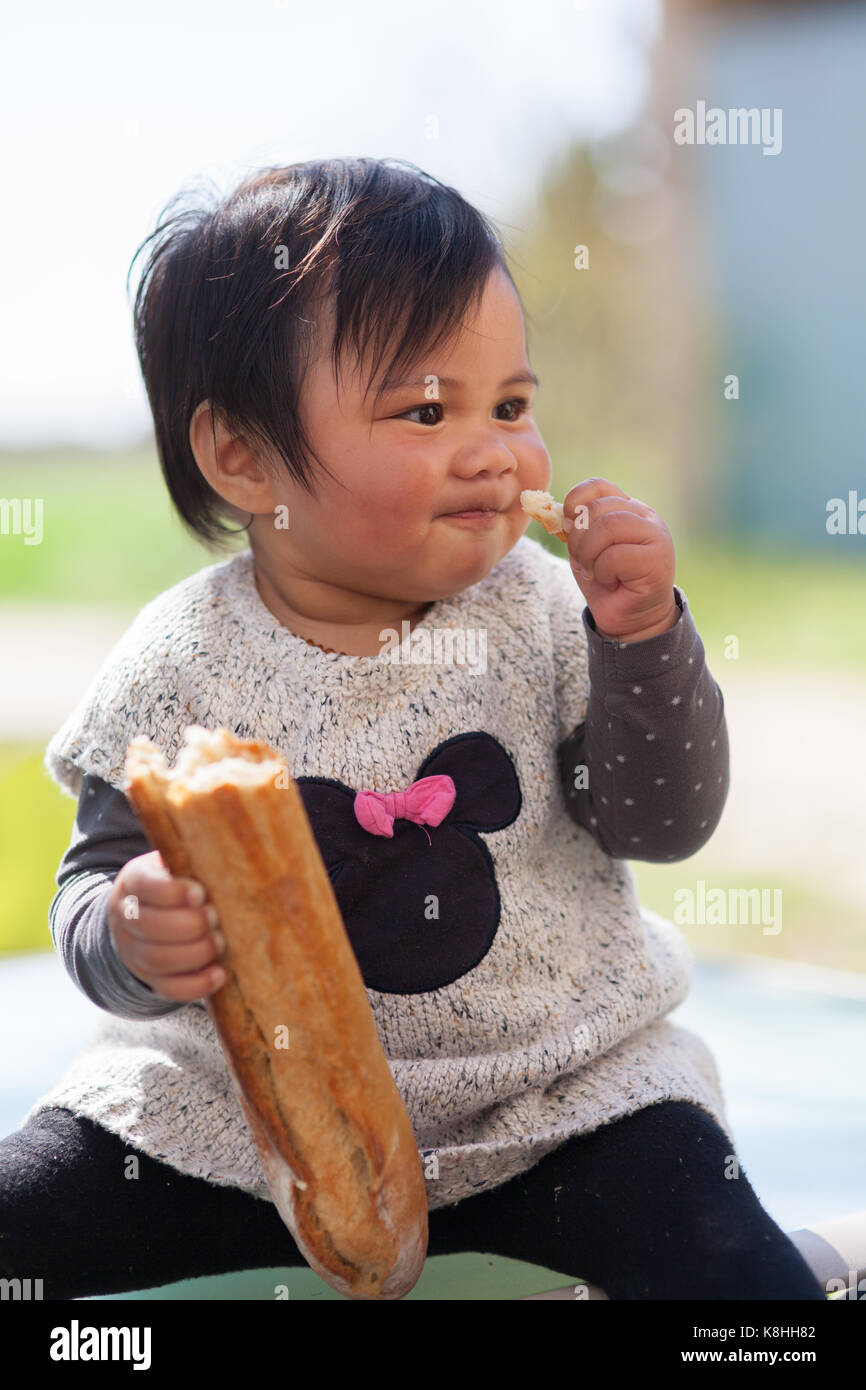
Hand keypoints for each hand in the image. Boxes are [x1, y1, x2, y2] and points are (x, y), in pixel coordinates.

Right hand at [107, 850, 226, 1002]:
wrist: (142, 913)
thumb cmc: (172, 881)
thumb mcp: (171, 862)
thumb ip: (187, 859)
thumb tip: (224, 851)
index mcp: (133, 883)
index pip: (144, 887)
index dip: (173, 893)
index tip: (201, 893)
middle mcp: (126, 918)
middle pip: (150, 927)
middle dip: (190, 925)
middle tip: (215, 918)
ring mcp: (135, 951)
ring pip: (159, 960)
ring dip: (196, 953)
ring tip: (219, 941)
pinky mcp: (151, 978)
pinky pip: (169, 988)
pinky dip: (196, 985)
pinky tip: (219, 973)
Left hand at [562, 477, 677, 642]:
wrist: (630, 618)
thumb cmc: (607, 581)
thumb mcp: (584, 548)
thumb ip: (575, 528)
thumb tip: (553, 512)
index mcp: (628, 507)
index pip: (597, 486)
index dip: (574, 502)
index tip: (567, 526)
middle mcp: (646, 516)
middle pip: (598, 508)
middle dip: (578, 539)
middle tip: (582, 561)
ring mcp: (656, 536)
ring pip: (607, 527)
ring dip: (589, 555)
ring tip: (594, 571)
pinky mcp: (657, 560)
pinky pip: (615, 556)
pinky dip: (602, 572)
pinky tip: (611, 581)